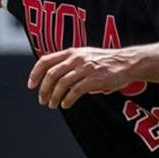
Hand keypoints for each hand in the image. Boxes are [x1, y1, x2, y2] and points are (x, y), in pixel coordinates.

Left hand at [26, 47, 146, 108]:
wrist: (127, 62)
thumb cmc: (105, 62)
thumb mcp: (84, 56)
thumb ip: (69, 64)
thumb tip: (52, 78)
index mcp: (71, 52)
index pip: (45, 61)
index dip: (35, 73)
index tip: (31, 85)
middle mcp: (76, 58)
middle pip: (51, 74)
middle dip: (43, 89)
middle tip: (42, 100)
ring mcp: (85, 68)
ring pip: (61, 84)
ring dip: (54, 96)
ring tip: (53, 105)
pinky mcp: (94, 79)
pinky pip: (75, 91)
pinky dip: (67, 99)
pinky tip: (65, 105)